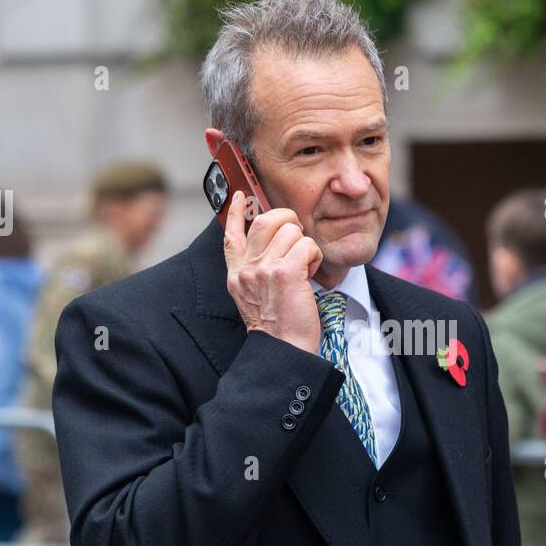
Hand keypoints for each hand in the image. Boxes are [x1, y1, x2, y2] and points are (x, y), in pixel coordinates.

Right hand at [222, 192, 323, 353]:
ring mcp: (264, 269)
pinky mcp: (285, 273)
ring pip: (291, 230)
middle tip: (297, 237)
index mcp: (237, 274)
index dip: (236, 211)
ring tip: (304, 266)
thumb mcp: (254, 296)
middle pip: (265, 220)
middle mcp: (247, 268)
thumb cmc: (278, 327)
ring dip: (305, 245)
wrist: (283, 349)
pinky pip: (306, 245)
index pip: (231, 234)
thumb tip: (271, 245)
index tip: (240, 196)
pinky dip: (314, 255)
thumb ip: (256, 271)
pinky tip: (310, 273)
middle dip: (287, 220)